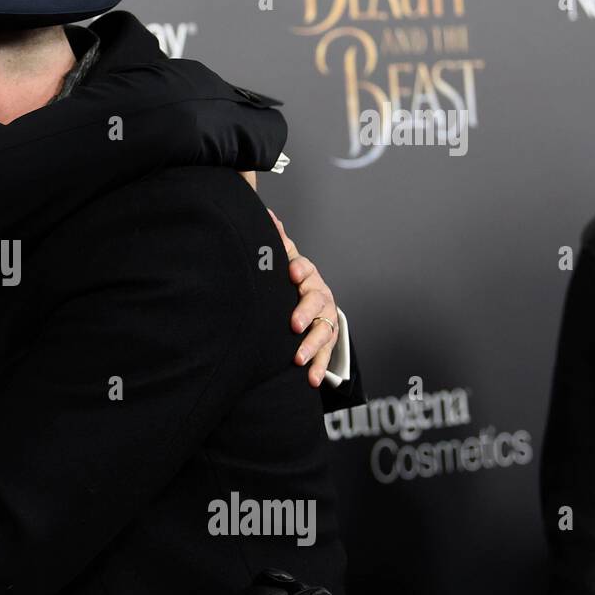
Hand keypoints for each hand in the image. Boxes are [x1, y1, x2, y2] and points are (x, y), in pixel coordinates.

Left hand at [267, 209, 339, 386]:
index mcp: (306, 275)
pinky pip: (325, 355)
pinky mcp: (326, 340)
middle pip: (318, 301)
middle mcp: (320, 295)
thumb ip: (277, 241)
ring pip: (323, 331)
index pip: (305, 269)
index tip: (292, 273)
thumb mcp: (283, 261)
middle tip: (295, 324)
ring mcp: (326, 318)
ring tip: (299, 360)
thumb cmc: (291, 281)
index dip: (300, 270)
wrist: (310, 304)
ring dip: (312, 346)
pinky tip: (311, 380)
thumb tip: (268, 214)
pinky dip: (319, 367)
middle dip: (307, 312)